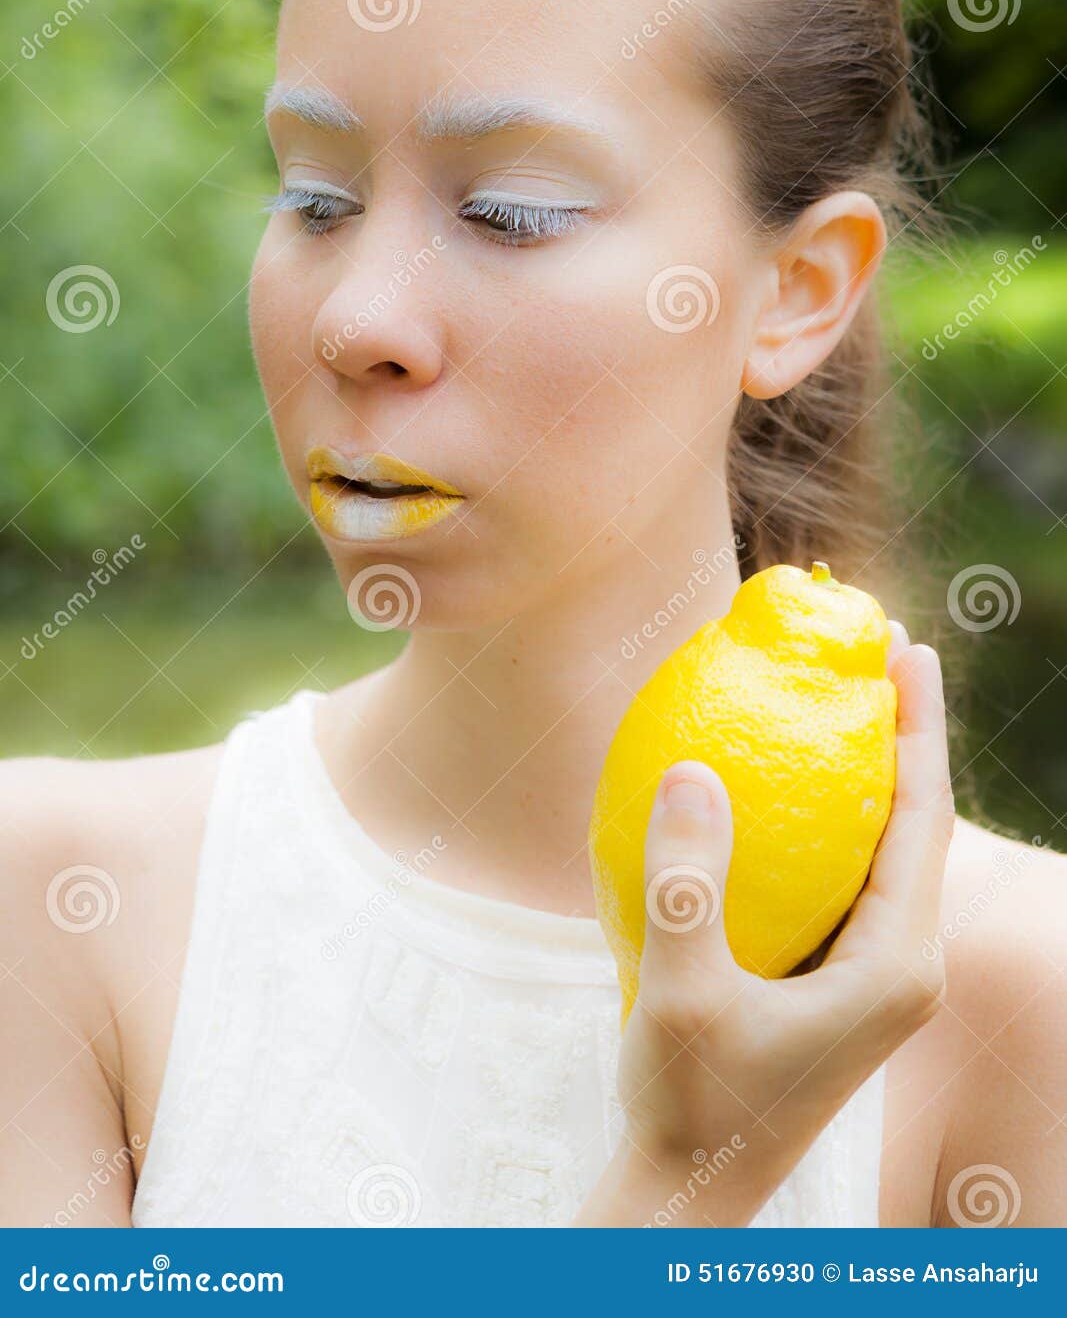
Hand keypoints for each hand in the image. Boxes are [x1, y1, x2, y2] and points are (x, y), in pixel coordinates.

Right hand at [575, 627, 954, 1226]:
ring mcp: (877, 975)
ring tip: (849, 696)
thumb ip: (685, 882)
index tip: (907, 650)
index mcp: (895, 967)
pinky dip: (837, 818)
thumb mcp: (680, 991)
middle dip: (908, 736)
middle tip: (882, 650)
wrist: (693, 1182)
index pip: (923, 823)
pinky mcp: (844, 980)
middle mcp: (904, 966)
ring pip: (891, 850)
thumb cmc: (688, 1100)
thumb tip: (688, 767)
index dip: (919, 731)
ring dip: (877, 772)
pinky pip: (853, 876)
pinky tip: (794, 783)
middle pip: (921, 825)